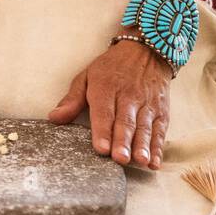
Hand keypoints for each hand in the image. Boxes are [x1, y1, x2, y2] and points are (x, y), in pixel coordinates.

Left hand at [48, 39, 171, 168]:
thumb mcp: (87, 77)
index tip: (101, 148)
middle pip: (126, 122)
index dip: (102, 131)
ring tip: (140, 161)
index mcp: (106, 88)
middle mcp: (129, 97)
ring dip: (143, 146)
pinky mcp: (162, 110)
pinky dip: (158, 147)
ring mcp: (147, 104)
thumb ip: (72, 100)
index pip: (104, 113)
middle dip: (123, 142)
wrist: (146, 52)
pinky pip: (160, 130)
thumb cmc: (110, 68)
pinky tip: (154, 162)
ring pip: (145, 127)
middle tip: (119, 159)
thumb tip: (54, 118)